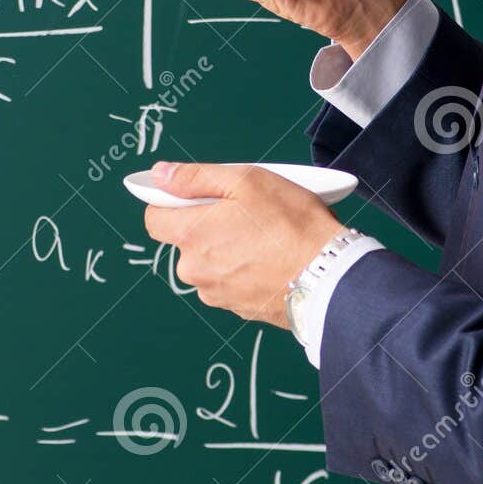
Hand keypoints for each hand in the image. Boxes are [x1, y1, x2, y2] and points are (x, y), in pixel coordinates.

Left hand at [142, 160, 342, 327]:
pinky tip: (272, 259)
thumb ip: (196, 177)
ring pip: (210, 262)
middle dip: (209, 225)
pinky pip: (231, 282)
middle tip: (247, 213)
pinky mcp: (237, 309)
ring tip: (266, 238)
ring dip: (227, 249)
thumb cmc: (292, 224)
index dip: (172, 202)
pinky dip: (244, 270)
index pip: (154, 217)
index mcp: (191, 234)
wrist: (328, 275)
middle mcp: (194, 269)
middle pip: (186, 240)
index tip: (197, 195)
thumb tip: (159, 175)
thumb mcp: (247, 182)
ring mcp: (215, 293)